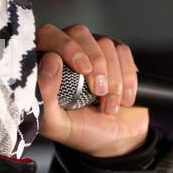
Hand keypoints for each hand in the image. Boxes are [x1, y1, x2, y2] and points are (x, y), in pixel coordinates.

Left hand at [35, 23, 148, 158]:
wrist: (116, 140)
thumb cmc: (81, 130)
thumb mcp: (56, 123)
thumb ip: (45, 96)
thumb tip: (50, 61)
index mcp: (45, 64)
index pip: (47, 35)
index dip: (66, 45)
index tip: (81, 69)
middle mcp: (67, 51)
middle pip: (79, 33)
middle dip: (94, 63)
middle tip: (98, 91)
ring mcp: (92, 50)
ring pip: (104, 44)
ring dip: (112, 80)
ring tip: (108, 105)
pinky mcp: (117, 54)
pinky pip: (123, 52)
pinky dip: (127, 79)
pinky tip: (122, 99)